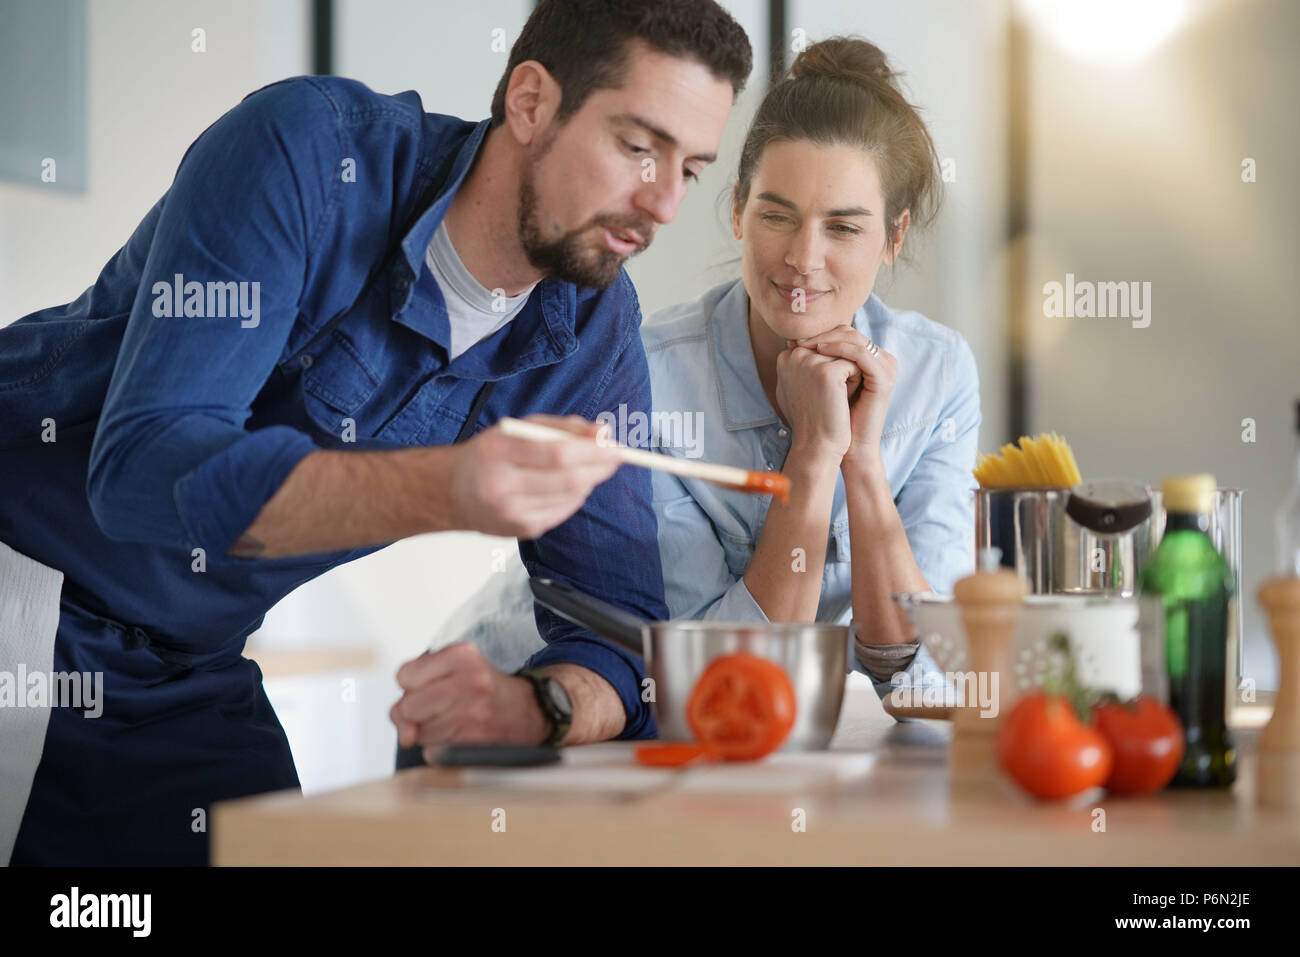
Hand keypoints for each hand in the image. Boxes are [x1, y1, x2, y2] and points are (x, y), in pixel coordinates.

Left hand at [390, 642, 550, 758]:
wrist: (528, 710)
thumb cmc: (481, 688)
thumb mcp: (454, 668)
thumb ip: (414, 688)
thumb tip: (406, 735)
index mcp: (461, 655)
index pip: (404, 675)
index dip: (412, 686)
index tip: (432, 686)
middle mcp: (469, 680)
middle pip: (408, 706)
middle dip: (415, 712)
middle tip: (439, 707)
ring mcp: (474, 711)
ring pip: (419, 732)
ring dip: (429, 731)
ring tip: (454, 719)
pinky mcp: (475, 739)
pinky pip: (433, 749)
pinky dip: (439, 745)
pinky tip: (458, 734)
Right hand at [448, 414, 621, 538]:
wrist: (453, 492)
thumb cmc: (490, 454)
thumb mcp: (519, 427)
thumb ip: (563, 427)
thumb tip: (604, 432)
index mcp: (498, 452)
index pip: (557, 453)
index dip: (593, 450)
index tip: (614, 445)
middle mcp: (501, 486)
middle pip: (569, 479)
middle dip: (599, 467)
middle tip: (615, 456)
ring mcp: (512, 514)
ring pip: (571, 497)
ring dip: (589, 480)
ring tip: (588, 467)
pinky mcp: (522, 530)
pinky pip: (564, 511)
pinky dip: (576, 496)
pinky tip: (568, 485)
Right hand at [774, 343, 859, 465]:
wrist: (817, 444)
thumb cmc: (810, 419)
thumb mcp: (797, 386)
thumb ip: (801, 363)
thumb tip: (809, 345)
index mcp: (786, 357)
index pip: (822, 346)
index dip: (829, 368)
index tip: (820, 392)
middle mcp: (794, 355)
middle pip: (835, 348)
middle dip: (840, 369)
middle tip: (828, 397)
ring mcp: (809, 362)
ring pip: (846, 355)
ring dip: (848, 375)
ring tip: (835, 398)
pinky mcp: (827, 372)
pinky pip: (855, 366)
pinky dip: (855, 383)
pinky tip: (843, 400)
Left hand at [796, 327, 897, 468]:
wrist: (841, 444)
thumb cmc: (828, 416)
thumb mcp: (819, 383)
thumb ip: (813, 361)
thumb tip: (788, 340)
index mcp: (868, 359)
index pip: (844, 333)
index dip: (820, 333)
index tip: (795, 340)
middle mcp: (880, 360)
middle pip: (850, 332)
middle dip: (823, 334)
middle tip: (800, 340)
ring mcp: (885, 368)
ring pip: (856, 339)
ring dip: (828, 339)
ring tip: (807, 346)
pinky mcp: (884, 378)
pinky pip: (861, 354)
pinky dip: (839, 349)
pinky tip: (820, 352)